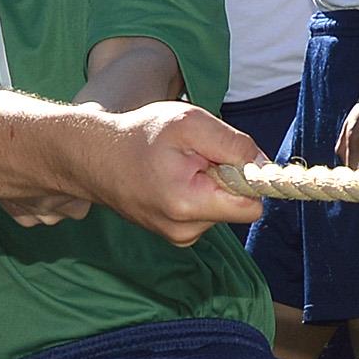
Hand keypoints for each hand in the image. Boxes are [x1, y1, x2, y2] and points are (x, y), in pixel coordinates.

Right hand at [98, 101, 266, 245]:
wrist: (94, 156)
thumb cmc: (139, 136)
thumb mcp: (190, 123)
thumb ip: (234, 144)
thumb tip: (265, 165)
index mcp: (189, 205)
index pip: (251, 207)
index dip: (250, 179)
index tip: (231, 158)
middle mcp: (184, 231)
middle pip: (236, 207)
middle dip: (225, 178)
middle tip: (195, 156)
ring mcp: (177, 236)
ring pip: (220, 209)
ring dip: (209, 184)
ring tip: (179, 165)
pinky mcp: (172, 233)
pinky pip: (203, 212)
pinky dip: (196, 192)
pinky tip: (172, 178)